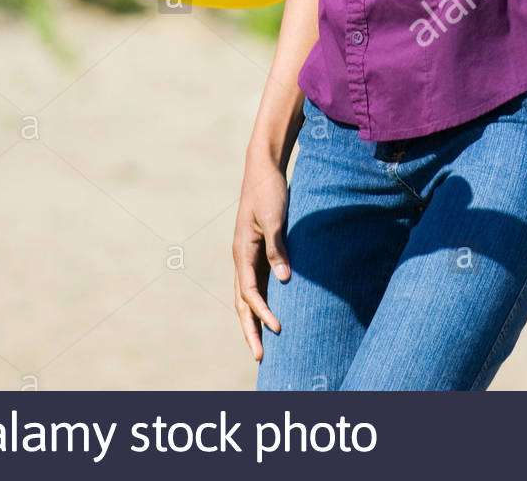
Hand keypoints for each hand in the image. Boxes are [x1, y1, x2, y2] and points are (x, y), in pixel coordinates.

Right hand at [232, 156, 290, 361]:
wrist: (263, 169)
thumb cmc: (269, 191)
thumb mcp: (274, 218)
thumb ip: (277, 249)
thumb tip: (284, 279)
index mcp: (242, 251)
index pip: (249, 291)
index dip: (262, 312)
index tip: (277, 328)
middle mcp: (242, 257)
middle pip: (243, 302)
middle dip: (250, 330)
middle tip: (260, 358)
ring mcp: (249, 255)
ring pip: (248, 296)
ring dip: (254, 320)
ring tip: (263, 346)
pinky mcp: (259, 251)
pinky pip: (258, 284)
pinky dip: (262, 303)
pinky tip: (271, 315)